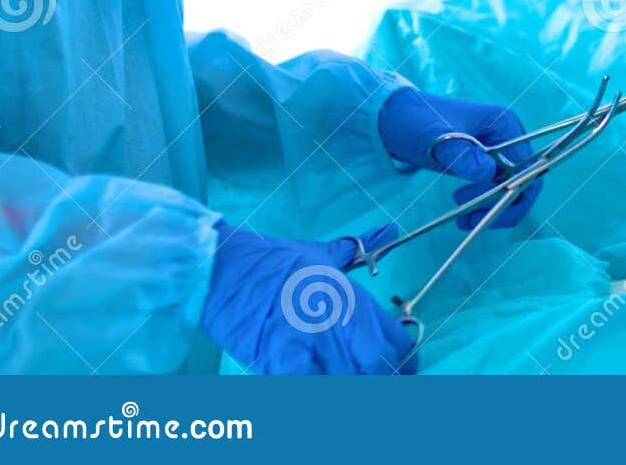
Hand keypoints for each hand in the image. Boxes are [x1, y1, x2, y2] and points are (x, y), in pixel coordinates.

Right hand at [199, 222, 416, 373]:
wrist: (222, 268)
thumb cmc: (272, 260)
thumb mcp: (321, 252)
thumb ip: (358, 248)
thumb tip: (390, 229)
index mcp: (353, 297)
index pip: (396, 343)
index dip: (403, 361)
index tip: (399, 369)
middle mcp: (339, 321)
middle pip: (379, 368)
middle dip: (382, 381)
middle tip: (372, 384)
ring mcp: (312, 342)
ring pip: (349, 383)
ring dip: (351, 390)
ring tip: (344, 388)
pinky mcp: (281, 361)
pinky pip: (311, 389)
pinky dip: (318, 396)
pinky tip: (315, 390)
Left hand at [378, 89, 541, 229]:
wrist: (391, 120)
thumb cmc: (414, 121)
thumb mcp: (434, 137)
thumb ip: (461, 155)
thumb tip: (488, 174)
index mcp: (505, 124)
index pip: (528, 165)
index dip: (512, 190)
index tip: (480, 202)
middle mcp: (508, 137)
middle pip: (525, 180)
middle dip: (504, 205)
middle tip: (470, 218)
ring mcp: (497, 151)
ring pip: (512, 189)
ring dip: (494, 210)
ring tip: (463, 221)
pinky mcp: (483, 163)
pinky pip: (496, 190)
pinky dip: (485, 206)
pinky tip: (464, 215)